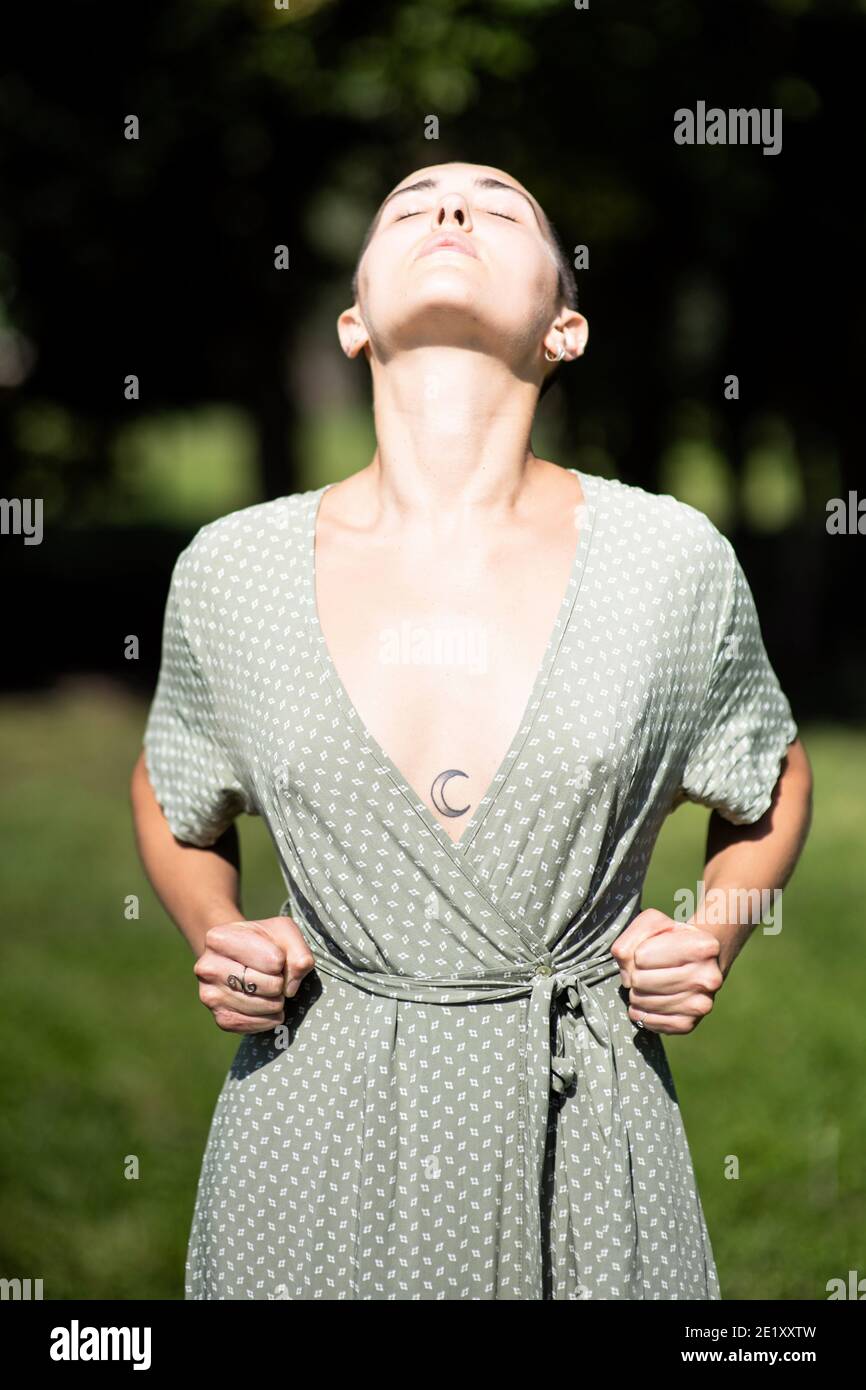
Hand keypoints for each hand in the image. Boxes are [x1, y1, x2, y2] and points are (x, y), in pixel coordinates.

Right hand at [193, 915, 315, 1033]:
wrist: (237, 958)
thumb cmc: (263, 942)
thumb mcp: (283, 932)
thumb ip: (298, 951)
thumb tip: (291, 987)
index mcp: (219, 938)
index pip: (272, 961)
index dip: (282, 960)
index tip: (275, 956)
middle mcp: (207, 968)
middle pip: (267, 985)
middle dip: (279, 982)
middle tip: (273, 976)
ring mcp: (210, 996)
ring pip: (263, 1007)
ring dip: (276, 1001)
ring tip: (269, 989)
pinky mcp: (221, 1019)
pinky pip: (255, 1025)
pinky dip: (270, 1018)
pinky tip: (267, 1005)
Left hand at [610, 908, 723, 1035]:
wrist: (701, 962)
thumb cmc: (673, 939)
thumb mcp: (653, 923)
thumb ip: (630, 940)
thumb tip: (627, 978)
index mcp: (703, 946)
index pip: (641, 956)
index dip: (639, 953)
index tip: (653, 950)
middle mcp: (708, 978)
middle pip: (639, 980)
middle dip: (636, 973)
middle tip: (649, 970)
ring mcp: (700, 1005)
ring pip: (641, 1002)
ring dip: (637, 992)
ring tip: (651, 984)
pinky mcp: (688, 1025)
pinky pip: (648, 1022)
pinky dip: (642, 1011)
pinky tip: (652, 1000)